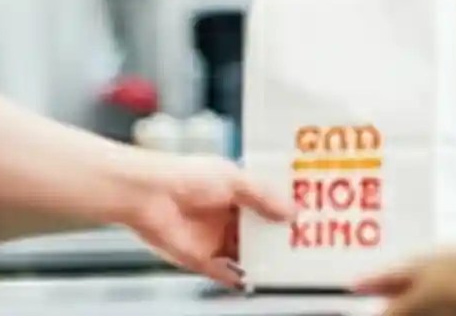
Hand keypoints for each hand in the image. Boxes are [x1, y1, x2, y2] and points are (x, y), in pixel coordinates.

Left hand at [123, 154, 292, 286]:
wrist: (148, 196)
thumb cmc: (185, 177)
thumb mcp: (235, 180)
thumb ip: (264, 198)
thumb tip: (291, 212)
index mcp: (235, 192)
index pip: (268, 203)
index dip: (285, 209)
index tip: (307, 214)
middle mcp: (226, 216)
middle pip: (260, 231)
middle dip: (279, 236)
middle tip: (305, 241)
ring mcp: (215, 238)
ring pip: (247, 252)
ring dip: (264, 258)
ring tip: (289, 262)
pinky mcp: (202, 259)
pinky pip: (226, 273)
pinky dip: (241, 277)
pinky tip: (259, 278)